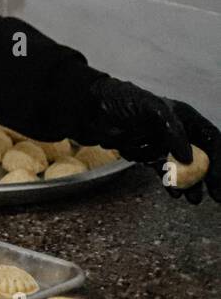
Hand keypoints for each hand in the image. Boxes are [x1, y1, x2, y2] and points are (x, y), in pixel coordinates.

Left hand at [77, 77, 219, 203]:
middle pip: (201, 156)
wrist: (90, 108)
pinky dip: (168, 181)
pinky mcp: (147, 153)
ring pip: (182, 167)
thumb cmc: (120, 99)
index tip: (217, 182)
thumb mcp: (151, 108)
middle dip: (207, 177)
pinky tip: (172, 192)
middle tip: (212, 196)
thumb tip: (188, 158)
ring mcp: (162, 143)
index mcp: (183, 116)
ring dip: (189, 183)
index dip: (218, 161)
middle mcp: (176, 130)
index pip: (210, 140)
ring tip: (192, 198)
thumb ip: (172, 130)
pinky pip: (163, 170)